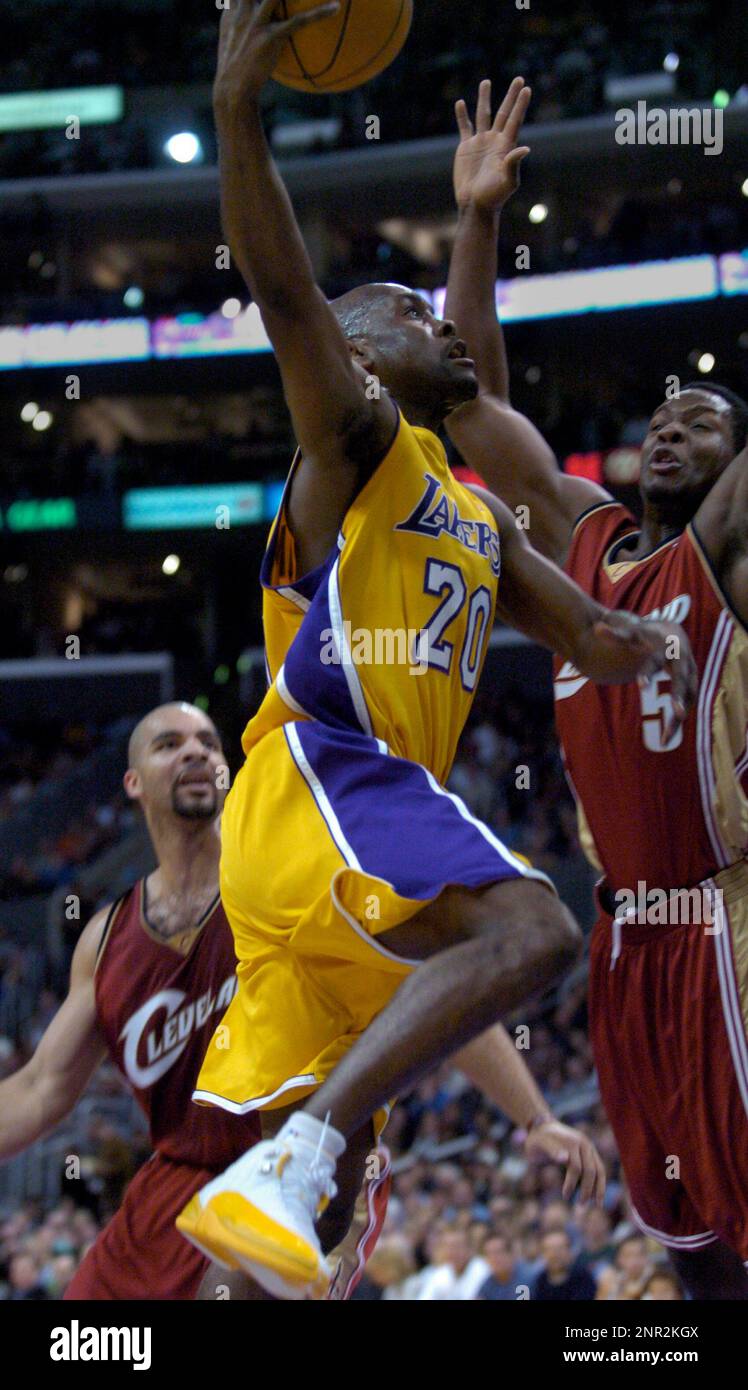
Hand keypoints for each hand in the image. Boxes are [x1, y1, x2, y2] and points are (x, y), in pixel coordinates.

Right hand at [214, 0, 339, 107]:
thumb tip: (261, 23)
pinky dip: (318, 14)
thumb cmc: (236, 74)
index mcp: (233, 10)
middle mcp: (243, 11)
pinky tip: (335, 8)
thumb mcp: (234, 45)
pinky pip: (298, 22)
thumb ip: (244, 27)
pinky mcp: (270, 38)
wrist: (231, 92)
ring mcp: (256, 23)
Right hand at [454, 77, 530, 212]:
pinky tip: (461, 103)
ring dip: (484, 98)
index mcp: (506, 146)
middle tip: (519, 78)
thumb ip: (514, 164)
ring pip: (483, 115)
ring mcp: (480, 143)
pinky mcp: (466, 148)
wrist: (475, 205)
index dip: (520, 104)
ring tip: (486, 82)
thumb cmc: (493, 196)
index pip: (514, 120)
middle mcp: (495, 141)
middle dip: (510, 96)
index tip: (526, 89)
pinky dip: (462, 116)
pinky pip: (464, 127)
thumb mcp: (507, 181)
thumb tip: (525, 148)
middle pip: (503, 113)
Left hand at [524, 1120, 605, 1204]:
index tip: (564, 1196)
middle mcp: (584, 1144)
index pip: (576, 1167)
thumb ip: (552, 1150)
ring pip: (600, 1170)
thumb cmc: (537, 1139)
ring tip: (597, 1205)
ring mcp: (589, 1147)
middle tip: (580, 1206)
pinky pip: (599, 1169)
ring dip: (599, 1189)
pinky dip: (600, 1183)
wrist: (543, 1127)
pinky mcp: (591, 1153)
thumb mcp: (539, 1144)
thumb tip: (565, 1158)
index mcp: (572, 1142)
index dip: (571, 1184)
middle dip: (587, 1190)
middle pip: (591, 1170)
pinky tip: (597, 1197)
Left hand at [590, 614, 696, 740]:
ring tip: (666, 738)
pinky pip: (687, 705)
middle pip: (684, 680)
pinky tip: (666, 739)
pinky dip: (678, 720)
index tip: (640, 686)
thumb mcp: (630, 633)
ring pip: (689, 696)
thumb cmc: (644, 634)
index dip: (649, 672)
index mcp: (667, 645)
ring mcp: (690, 674)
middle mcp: (684, 660)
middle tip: (677, 713)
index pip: (657, 660)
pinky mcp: (690, 686)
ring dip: (679, 716)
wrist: (667, 633)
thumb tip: (597, 628)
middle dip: (680, 696)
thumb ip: (615, 634)